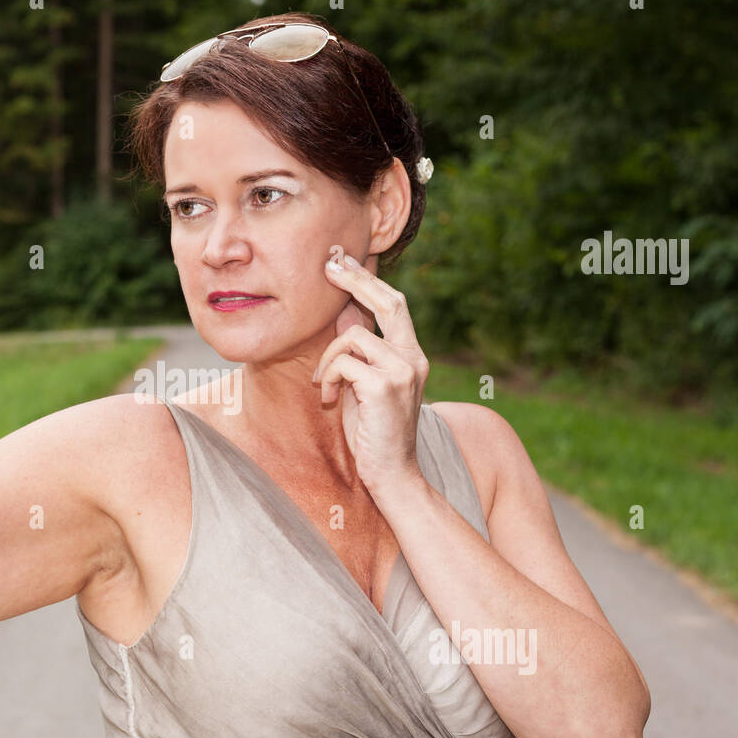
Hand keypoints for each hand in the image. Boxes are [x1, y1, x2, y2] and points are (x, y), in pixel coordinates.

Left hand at [312, 252, 429, 494]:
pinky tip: (327, 400)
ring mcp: (402, 370)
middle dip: (356, 278)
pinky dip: (328, 378)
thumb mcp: (364, 386)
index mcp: (412, 355)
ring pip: (353, 337)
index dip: (369, 279)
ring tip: (324, 386)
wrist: (393, 476)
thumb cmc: (374, 434)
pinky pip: (343, 362)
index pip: (394, 304)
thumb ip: (359, 352)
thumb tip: (344, 312)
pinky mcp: (385, 386)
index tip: (343, 261)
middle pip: (387, 300)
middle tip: (329, 265)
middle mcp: (413, 358)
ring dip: (327, 359)